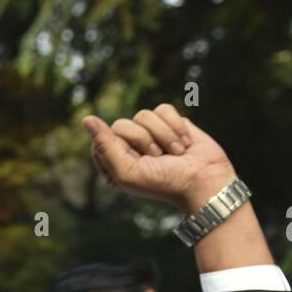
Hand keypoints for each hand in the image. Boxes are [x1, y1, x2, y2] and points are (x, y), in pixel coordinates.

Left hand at [83, 105, 235, 212]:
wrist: (204, 179)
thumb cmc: (164, 182)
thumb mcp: (127, 171)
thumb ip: (104, 145)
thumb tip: (87, 119)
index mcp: (114, 161)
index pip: (102, 139)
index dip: (121, 147)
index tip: (137, 162)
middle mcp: (129, 146)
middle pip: (123, 124)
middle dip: (144, 140)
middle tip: (158, 158)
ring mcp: (150, 132)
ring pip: (145, 114)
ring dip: (163, 135)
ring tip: (175, 153)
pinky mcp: (170, 122)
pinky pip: (163, 109)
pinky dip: (176, 126)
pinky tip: (184, 143)